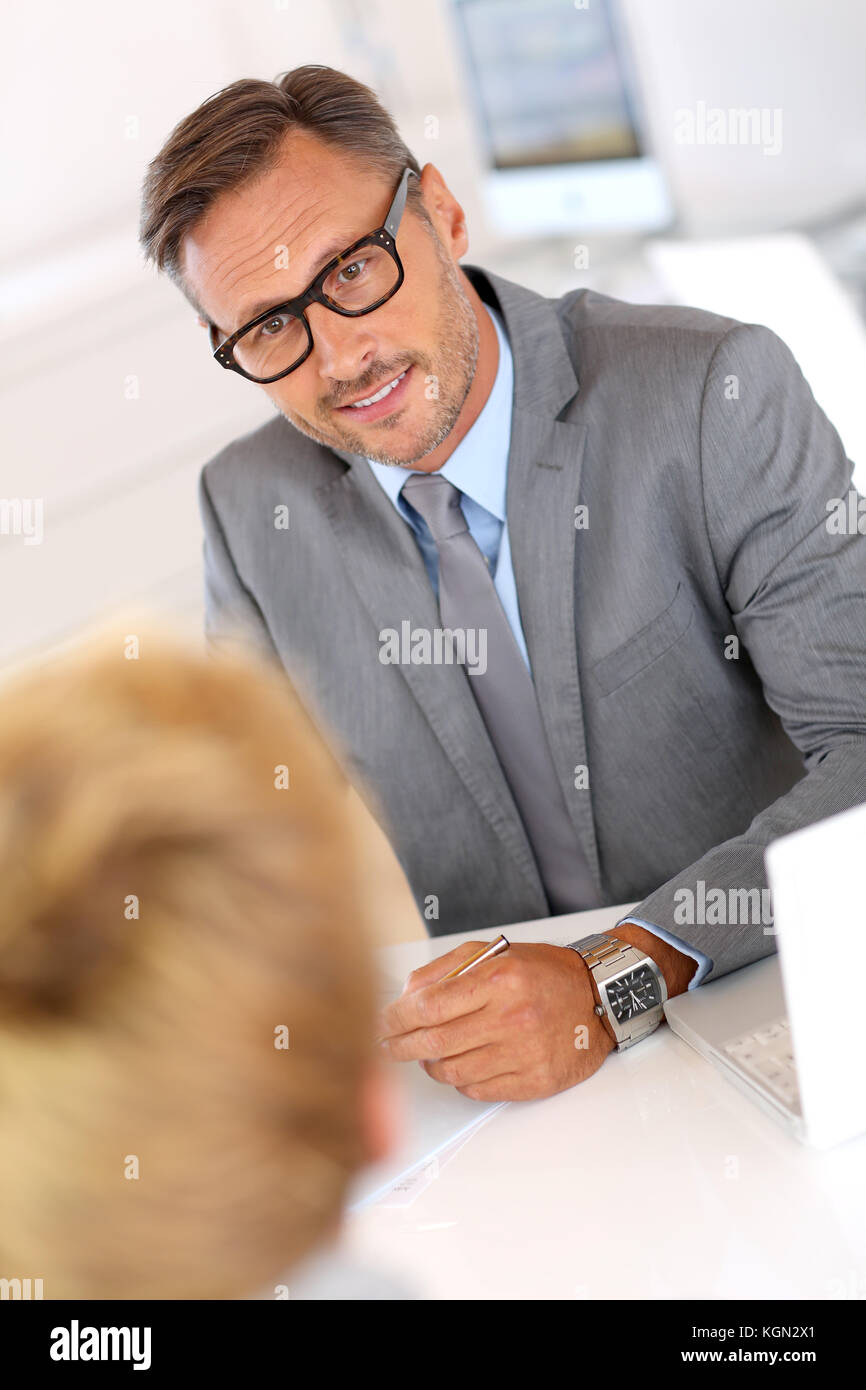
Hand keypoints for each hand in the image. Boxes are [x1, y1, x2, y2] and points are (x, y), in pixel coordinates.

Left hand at [375, 941, 615, 1101]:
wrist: (598, 998)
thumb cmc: (543, 974)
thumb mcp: (493, 953)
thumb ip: (444, 971)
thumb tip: (404, 997)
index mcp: (499, 979)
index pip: (428, 1006)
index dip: (395, 1018)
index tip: (383, 1022)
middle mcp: (512, 1017)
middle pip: (434, 1042)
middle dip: (401, 1046)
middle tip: (388, 1045)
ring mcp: (524, 1054)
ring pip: (452, 1072)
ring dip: (432, 1064)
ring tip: (432, 1051)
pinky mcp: (534, 1082)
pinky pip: (477, 1090)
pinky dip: (461, 1080)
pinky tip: (465, 1063)